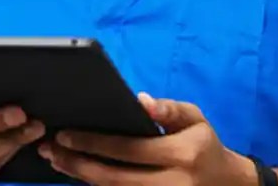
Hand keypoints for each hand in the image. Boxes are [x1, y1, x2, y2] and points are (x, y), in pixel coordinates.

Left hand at [38, 93, 257, 185]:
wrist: (227, 185)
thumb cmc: (204, 146)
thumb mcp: (196, 120)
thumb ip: (170, 109)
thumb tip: (141, 101)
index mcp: (181, 154)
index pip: (130, 149)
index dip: (94, 143)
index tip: (65, 134)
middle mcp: (172, 184)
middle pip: (115, 178)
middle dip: (78, 164)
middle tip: (50, 149)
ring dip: (80, 178)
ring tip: (56, 160)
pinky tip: (77, 175)